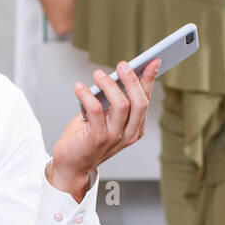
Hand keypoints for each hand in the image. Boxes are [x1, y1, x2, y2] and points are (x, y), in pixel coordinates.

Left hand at [50, 59, 160, 193]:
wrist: (71, 164)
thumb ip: (112, 100)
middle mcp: (128, 134)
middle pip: (139, 103)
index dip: (149, 80)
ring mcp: (114, 137)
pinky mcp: (97, 139)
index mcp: (135, 128)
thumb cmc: (86, 138)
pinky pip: (96, 110)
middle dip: (132, 80)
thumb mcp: (104, 117)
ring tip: (98, 74)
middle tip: (123, 64)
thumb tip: (117, 74)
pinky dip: (87, 95)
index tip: (153, 60)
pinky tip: (79, 88)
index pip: (145, 100)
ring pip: (122, 105)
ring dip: (110, 85)